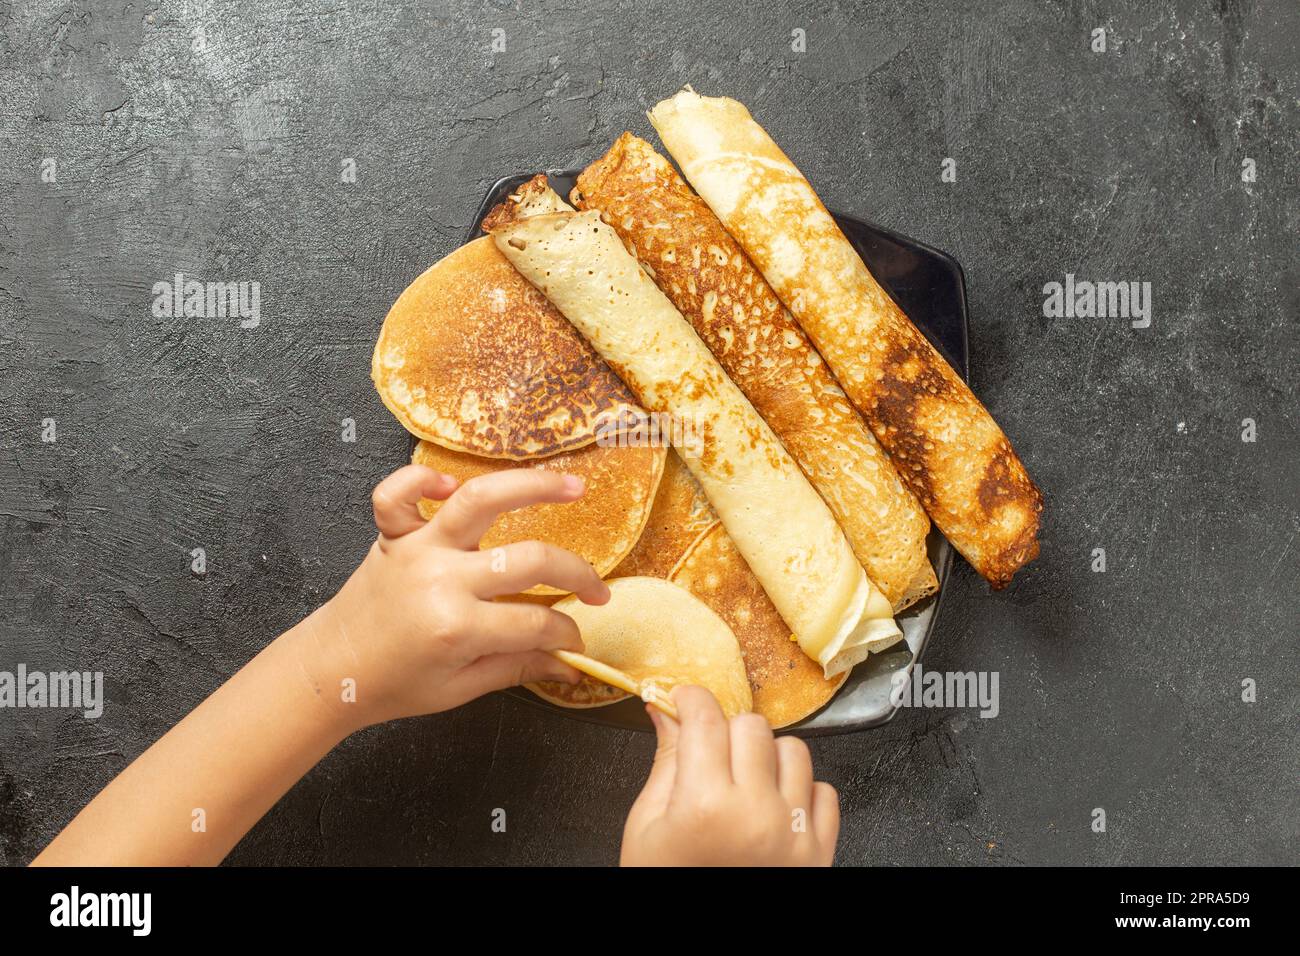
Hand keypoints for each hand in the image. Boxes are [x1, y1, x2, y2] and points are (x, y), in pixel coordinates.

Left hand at [298, 464, 608, 731]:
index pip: (536, 622)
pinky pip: (400, 492)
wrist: (331, 672)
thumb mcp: (461, 688)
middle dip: (576, 574)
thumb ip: (518, 667)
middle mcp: (441, 580)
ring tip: (572, 486)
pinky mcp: (393, 535)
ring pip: (480, 499)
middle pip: (528, 559)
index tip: (577, 640)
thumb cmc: (395, 684)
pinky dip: (423, 479)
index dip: (567, 633)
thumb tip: (570, 663)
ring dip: (532, 485)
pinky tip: (450, 486)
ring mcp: (418, 550)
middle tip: (598, 588)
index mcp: (457, 627)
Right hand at [620, 686, 839, 865]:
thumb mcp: (647, 827)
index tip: (685, 700)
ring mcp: (794, 834)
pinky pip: (825, 792)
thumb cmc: (666, 886)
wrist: (701, 948)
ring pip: (794, 751)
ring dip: (766, 759)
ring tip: (744, 785)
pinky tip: (773, 810)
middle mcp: (756, 814)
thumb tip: (666, 709)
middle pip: (751, 726)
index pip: (706, 718)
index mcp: (705, 806)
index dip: (691, 699)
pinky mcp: (819, 853)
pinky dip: (801, 794)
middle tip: (710, 754)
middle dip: (726, 731)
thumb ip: (666, 762)